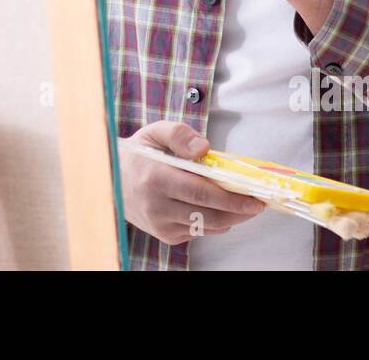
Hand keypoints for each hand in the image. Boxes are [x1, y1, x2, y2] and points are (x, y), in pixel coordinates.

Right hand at [119, 120, 268, 245]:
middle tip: (258, 204)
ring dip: (230, 218)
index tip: (255, 198)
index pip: (201, 193)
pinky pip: (197, 232)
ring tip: (244, 206)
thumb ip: (179, 134)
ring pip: (206, 228)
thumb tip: (204, 148)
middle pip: (208, 215)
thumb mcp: (155, 132)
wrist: (110, 180)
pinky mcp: (164, 236)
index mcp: (155, 178)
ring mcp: (159, 225)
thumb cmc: (138, 155)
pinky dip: (213, 223)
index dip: (232, 199)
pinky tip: (218, 210)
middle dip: (238, 211)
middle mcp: (156, 206)